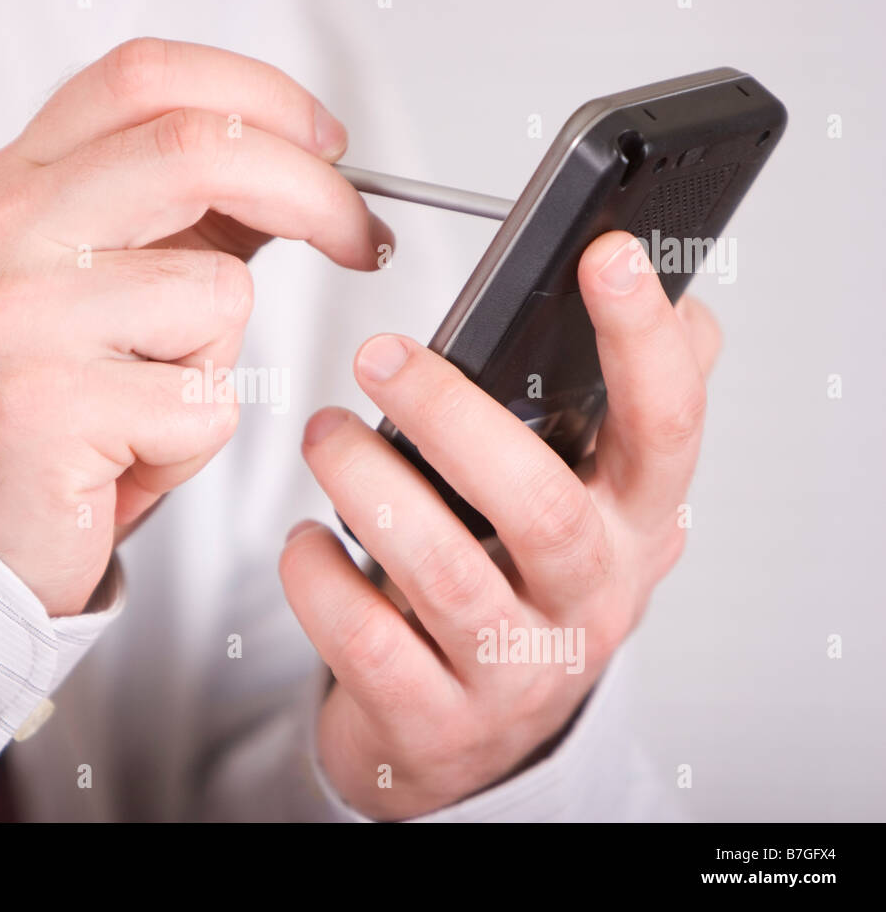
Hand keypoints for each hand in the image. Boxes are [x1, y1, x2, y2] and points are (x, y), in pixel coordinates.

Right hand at [0, 38, 392, 616]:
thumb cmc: (45, 402)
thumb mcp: (95, 280)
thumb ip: (179, 214)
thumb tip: (305, 168)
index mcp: (15, 184)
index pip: (145, 78)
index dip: (261, 96)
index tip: (327, 143)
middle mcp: (4, 232)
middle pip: (196, 149)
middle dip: (313, 192)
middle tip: (362, 237)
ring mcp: (17, 314)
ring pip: (216, 293)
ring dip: (218, 364)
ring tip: (147, 403)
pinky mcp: (46, 405)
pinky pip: (204, 403)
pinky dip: (194, 444)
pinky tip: (131, 454)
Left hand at [280, 231, 721, 819]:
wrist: (466, 742)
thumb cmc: (517, 595)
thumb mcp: (592, 512)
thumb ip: (626, 423)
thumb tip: (691, 311)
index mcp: (632, 530)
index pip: (665, 431)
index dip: (643, 344)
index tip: (606, 255)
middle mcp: (586, 603)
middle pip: (540, 506)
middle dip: (452, 417)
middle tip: (379, 356)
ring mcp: (512, 671)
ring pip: (444, 574)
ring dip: (369, 485)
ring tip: (324, 435)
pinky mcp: (434, 721)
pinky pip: (368, 644)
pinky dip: (321, 580)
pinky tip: (305, 540)